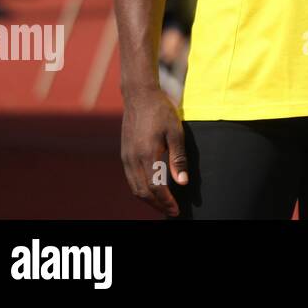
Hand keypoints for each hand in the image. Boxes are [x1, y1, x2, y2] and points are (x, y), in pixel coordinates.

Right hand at [121, 85, 189, 216]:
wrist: (139, 96)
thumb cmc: (161, 111)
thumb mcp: (176, 132)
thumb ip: (178, 159)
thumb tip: (182, 182)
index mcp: (147, 154)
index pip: (155, 187)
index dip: (166, 201)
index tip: (176, 209)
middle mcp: (132, 159)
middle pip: (143, 192)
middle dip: (157, 204)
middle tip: (171, 211)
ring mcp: (126, 157)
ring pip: (134, 187)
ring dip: (148, 199)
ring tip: (162, 204)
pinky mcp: (124, 154)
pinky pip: (130, 179)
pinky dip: (140, 189)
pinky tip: (151, 189)